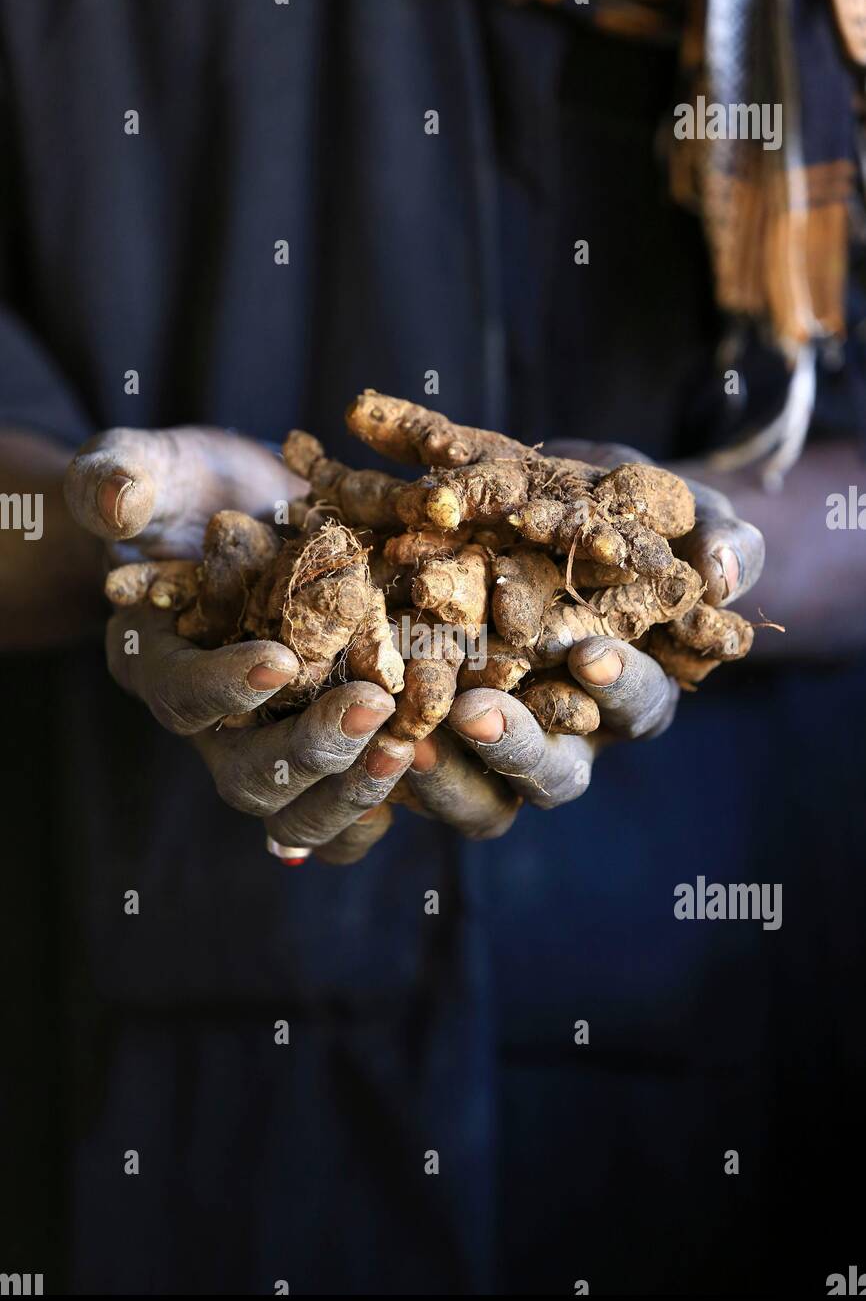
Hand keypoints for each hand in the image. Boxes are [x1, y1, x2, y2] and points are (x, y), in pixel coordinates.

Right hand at [65, 426, 413, 864]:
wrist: (252, 520)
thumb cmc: (191, 490)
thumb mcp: (152, 467)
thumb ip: (123, 475)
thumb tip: (116, 504)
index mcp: (158, 664)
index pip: (180, 693)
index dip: (225, 685)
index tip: (280, 660)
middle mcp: (213, 727)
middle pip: (246, 775)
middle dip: (307, 749)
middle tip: (369, 705)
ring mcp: (270, 749)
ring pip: (298, 812)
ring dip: (353, 790)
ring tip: (407, 747)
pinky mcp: (325, 756)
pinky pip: (344, 815)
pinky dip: (381, 803)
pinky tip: (425, 770)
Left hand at [401, 442, 765, 839]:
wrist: (551, 506)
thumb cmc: (632, 513)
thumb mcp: (681, 511)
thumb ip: (716, 539)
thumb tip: (725, 574)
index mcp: (635, 689)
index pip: (637, 705)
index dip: (618, 685)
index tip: (587, 653)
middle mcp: (571, 733)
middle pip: (555, 773)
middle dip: (520, 747)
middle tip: (476, 714)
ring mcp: (502, 740)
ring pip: (484, 794)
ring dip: (447, 771)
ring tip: (407, 737)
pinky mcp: (437, 729)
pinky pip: (419, 763)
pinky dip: (393, 749)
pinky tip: (360, 714)